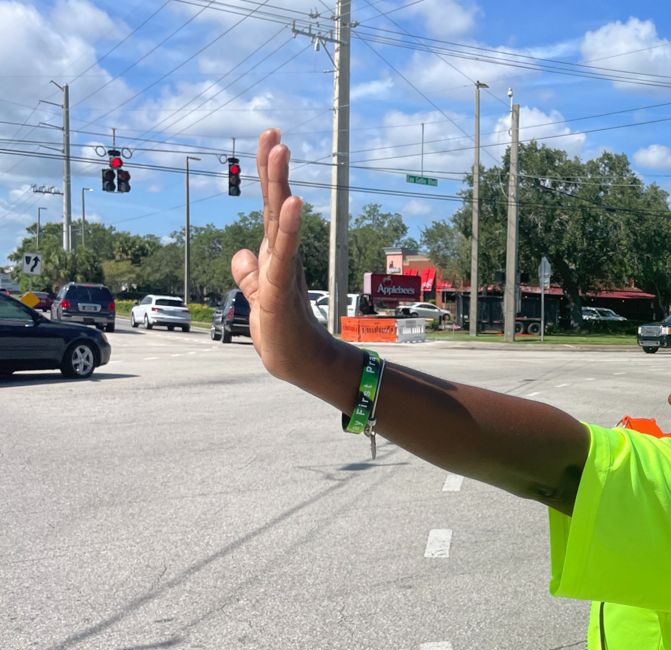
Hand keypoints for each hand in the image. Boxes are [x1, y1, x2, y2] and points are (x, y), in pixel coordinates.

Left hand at [230, 129, 331, 382]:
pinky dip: (287, 226)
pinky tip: (293, 202)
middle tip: (274, 134)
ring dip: (280, 184)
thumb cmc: (281, 330)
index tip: (269, 140)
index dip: (266, 174)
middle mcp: (282, 254)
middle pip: (274, 204)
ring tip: (281, 152)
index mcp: (274, 253)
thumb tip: (241, 252)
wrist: (297, 362)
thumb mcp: (256, 295)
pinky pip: (283, 252)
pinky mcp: (280, 288)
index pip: (268, 206)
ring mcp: (283, 268)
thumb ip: (247, 273)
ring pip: (279, 220)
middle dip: (272, 169)